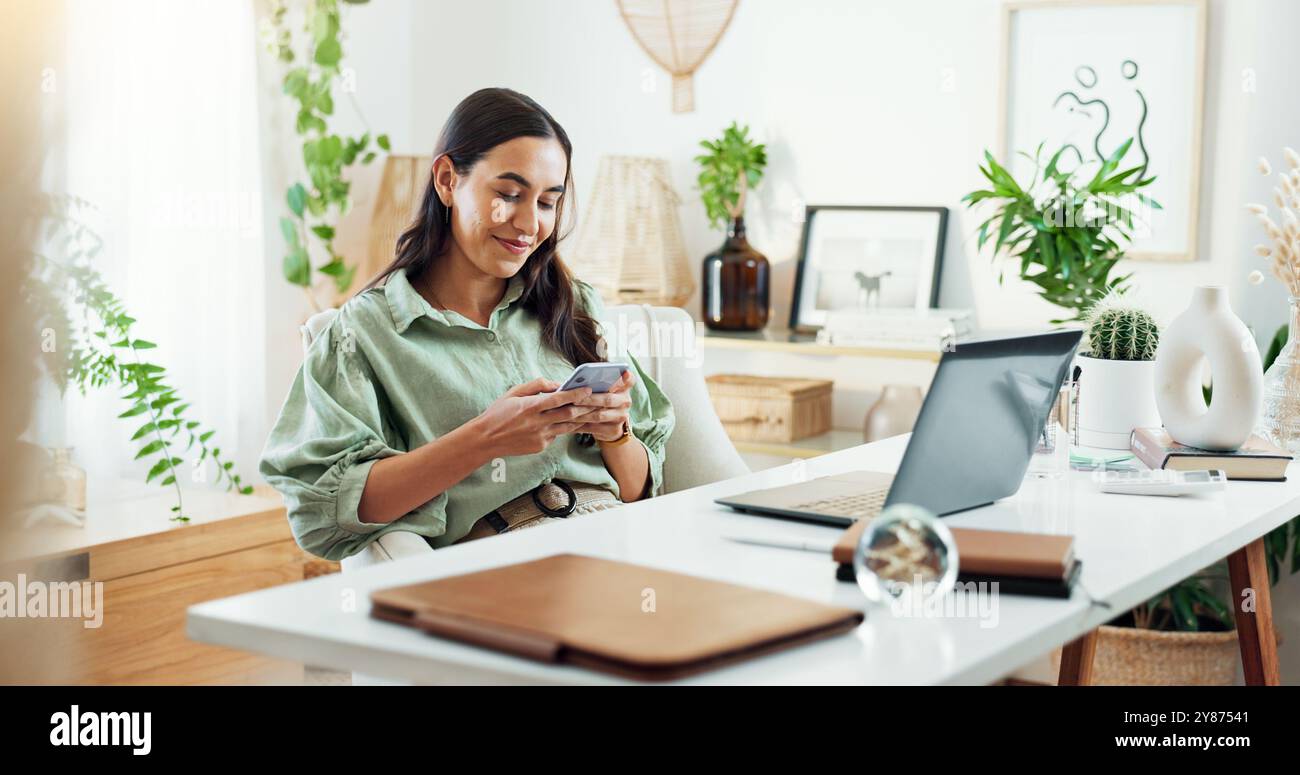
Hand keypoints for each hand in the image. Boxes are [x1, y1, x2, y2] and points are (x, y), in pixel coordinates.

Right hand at [472, 378, 595, 456]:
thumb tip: (556, 384)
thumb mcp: (514, 393)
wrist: (486, 439)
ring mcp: (540, 437)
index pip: (558, 399)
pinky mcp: (540, 446)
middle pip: (568, 414)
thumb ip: (536, 386)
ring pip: (567, 427)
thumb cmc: (498, 413)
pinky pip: (556, 435)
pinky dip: (562, 428)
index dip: (575, 394)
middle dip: (585, 407)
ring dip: (581, 419)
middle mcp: (537, 423)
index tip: (587, 389)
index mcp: (530, 407)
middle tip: (599, 401)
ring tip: (593, 412)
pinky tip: (569, 422)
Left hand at [572, 369, 634, 442]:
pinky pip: (595, 427)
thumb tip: (578, 380)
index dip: (625, 378)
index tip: (618, 377)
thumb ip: (596, 383)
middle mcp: (626, 401)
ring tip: (568, 411)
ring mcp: (622, 416)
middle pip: (608, 399)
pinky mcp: (614, 429)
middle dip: (590, 399)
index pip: (629, 380)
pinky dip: (581, 425)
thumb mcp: (601, 390)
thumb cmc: (600, 400)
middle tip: (575, 399)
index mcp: (624, 387)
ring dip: (582, 413)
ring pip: (600, 415)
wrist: (608, 425)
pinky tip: (570, 422)